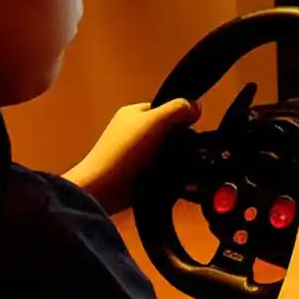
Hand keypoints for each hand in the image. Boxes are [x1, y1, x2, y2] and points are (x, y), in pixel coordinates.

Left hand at [66, 99, 200, 213]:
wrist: (102, 191)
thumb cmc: (125, 151)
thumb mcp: (155, 121)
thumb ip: (177, 109)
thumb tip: (196, 107)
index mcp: (135, 113)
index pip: (168, 109)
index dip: (182, 118)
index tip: (189, 132)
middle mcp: (135, 131)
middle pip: (170, 132)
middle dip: (180, 142)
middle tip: (185, 152)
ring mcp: (136, 154)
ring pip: (168, 153)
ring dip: (177, 161)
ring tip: (180, 168)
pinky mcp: (138, 175)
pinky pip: (163, 171)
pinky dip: (170, 175)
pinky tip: (175, 180)